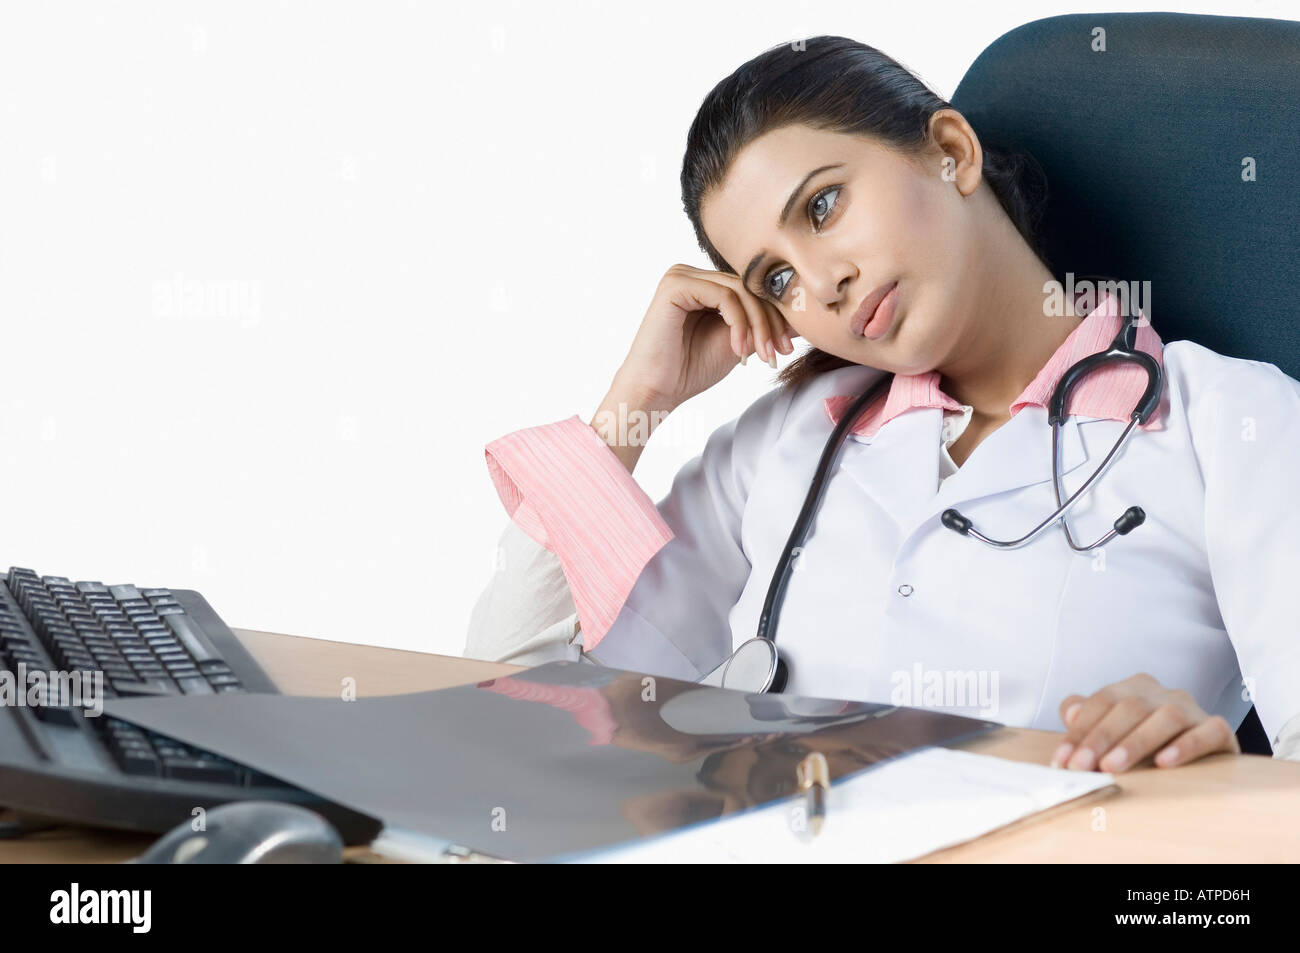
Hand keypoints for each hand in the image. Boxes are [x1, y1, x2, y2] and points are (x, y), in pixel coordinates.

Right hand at [612, 264, 797, 413]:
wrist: (657, 391)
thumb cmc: (689, 370)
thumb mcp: (737, 343)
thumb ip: (761, 325)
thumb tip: (801, 317)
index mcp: (705, 284)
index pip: (751, 290)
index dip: (774, 317)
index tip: (786, 349)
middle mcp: (692, 274)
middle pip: (748, 288)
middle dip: (770, 323)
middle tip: (779, 353)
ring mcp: (681, 275)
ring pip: (740, 291)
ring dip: (758, 325)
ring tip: (761, 355)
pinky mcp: (675, 284)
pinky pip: (723, 295)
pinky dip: (738, 322)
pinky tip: (738, 349)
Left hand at [1051, 672, 1239, 771]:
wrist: (1198, 760)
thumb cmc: (1143, 744)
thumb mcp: (1109, 730)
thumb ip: (1085, 716)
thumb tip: (1073, 712)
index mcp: (1133, 688)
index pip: (1101, 702)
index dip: (1079, 731)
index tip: (1061, 761)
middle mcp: (1162, 693)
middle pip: (1129, 707)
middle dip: (1101, 738)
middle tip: (1081, 767)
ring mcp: (1192, 709)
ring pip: (1167, 717)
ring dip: (1136, 742)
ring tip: (1112, 766)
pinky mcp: (1220, 730)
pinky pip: (1208, 731)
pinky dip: (1186, 746)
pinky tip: (1164, 762)